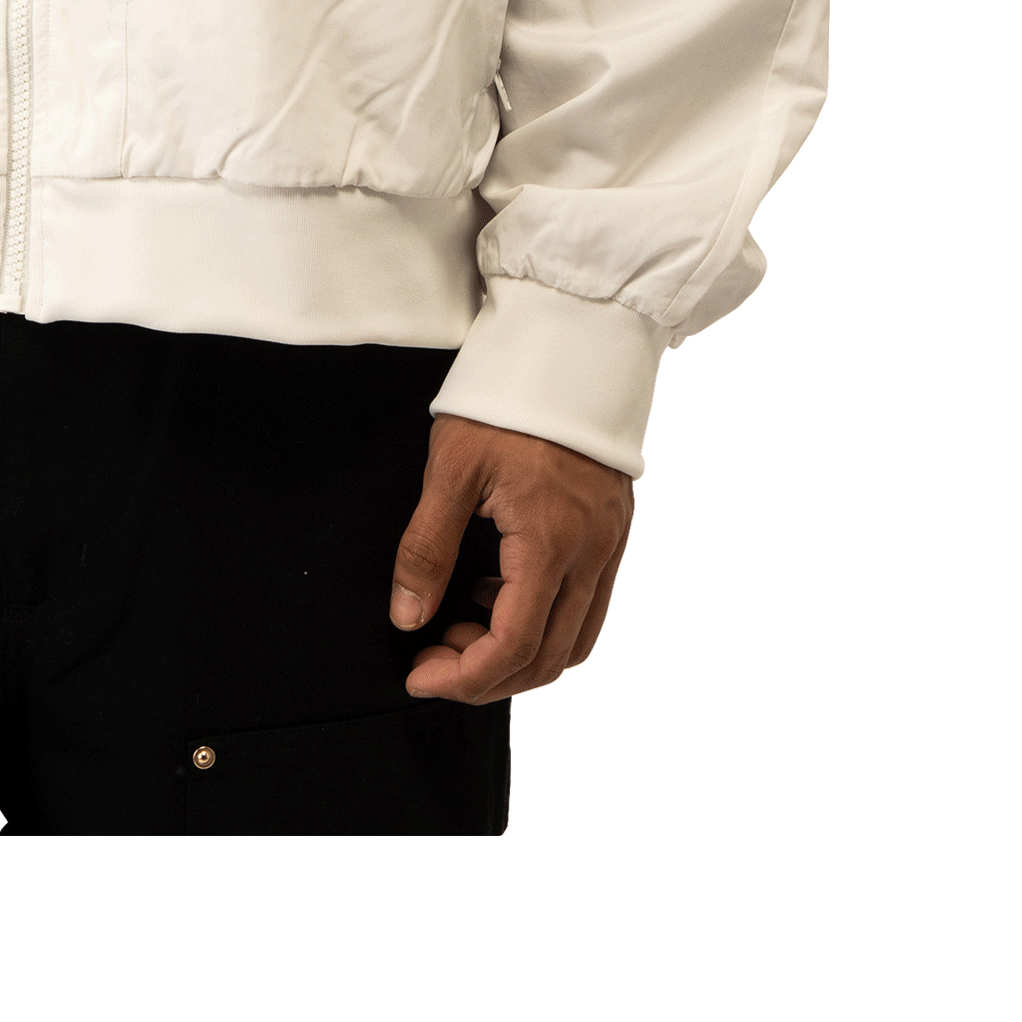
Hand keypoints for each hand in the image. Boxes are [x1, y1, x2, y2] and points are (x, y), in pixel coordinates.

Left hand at [389, 414, 633, 704]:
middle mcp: (591, 553)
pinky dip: (545, 622)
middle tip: (433, 659)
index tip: (420, 675)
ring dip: (519, 656)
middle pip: (548, 658)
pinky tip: (498, 593)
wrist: (569, 344)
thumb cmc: (507, 398)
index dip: (464, 677)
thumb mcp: (450, 467)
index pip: (514, 645)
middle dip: (487, 676)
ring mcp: (609, 544)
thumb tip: (408, 617)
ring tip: (462, 630)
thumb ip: (427, 548)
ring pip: (574, 640)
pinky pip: (588, 606)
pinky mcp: (613, 531)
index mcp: (550, 541)